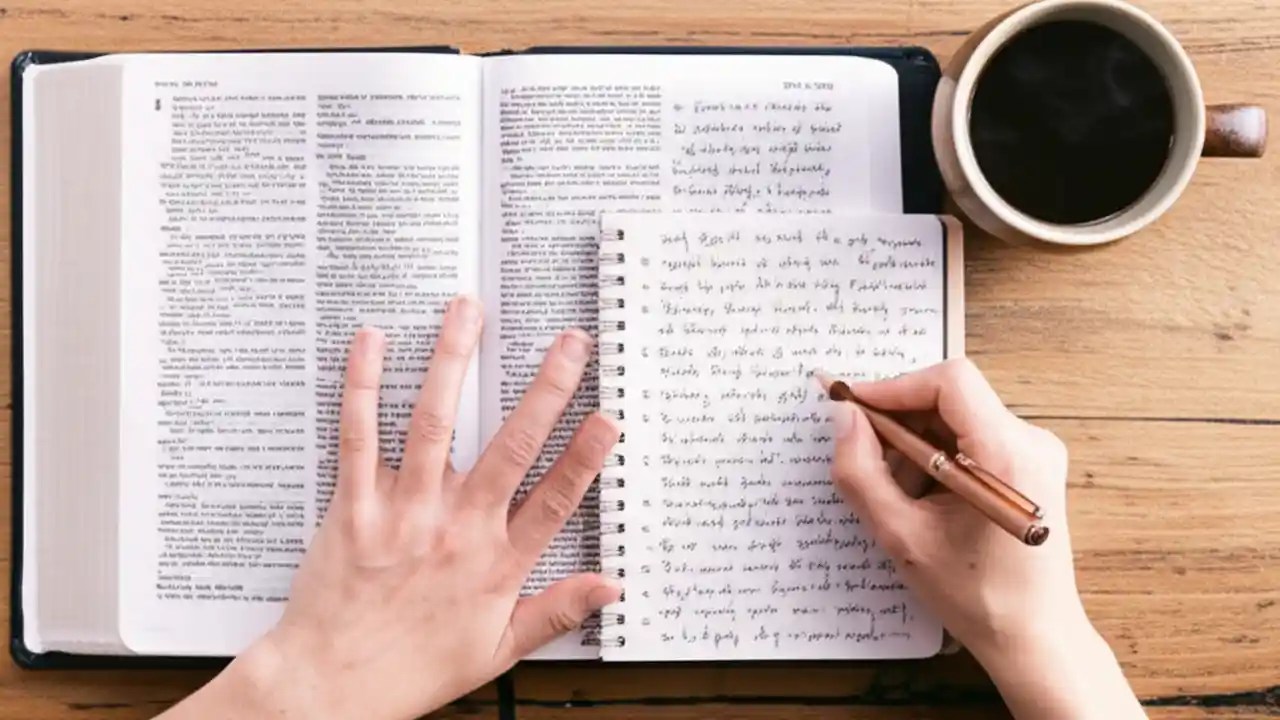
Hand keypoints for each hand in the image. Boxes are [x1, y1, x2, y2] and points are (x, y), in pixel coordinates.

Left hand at [159, 295, 620, 719]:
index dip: (584, 458)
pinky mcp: (353, 506)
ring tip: (468, 311)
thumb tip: (610, 588)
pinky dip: (364, 385)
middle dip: (545, 390)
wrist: (330, 686)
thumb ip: (555, 611)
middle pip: (511, 449)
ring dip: (454, 361)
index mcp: (496, 565)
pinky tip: (373, 342)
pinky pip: (359, 436)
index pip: (554, 501)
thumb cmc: (411, 670)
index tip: (608, 417)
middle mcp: (457, 530)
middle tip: (569, 344)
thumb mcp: (497, 652)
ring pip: (435, 424)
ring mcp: (404, 513)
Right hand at [829, 358, 1143, 719]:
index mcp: (1009, 455)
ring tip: (898, 494)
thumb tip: (843, 418)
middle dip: (899, 422)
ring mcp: (1035, 452)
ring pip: (956, 417)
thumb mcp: (901, 536)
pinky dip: (936, 458)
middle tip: (864, 457)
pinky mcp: (1029, 464)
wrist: (1034, 637)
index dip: (895, 387)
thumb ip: (862, 472)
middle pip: (950, 397)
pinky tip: (923, 500)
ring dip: (915, 444)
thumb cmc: (976, 596)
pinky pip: (971, 437)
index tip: (852, 406)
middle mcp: (1031, 442)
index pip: (949, 382)